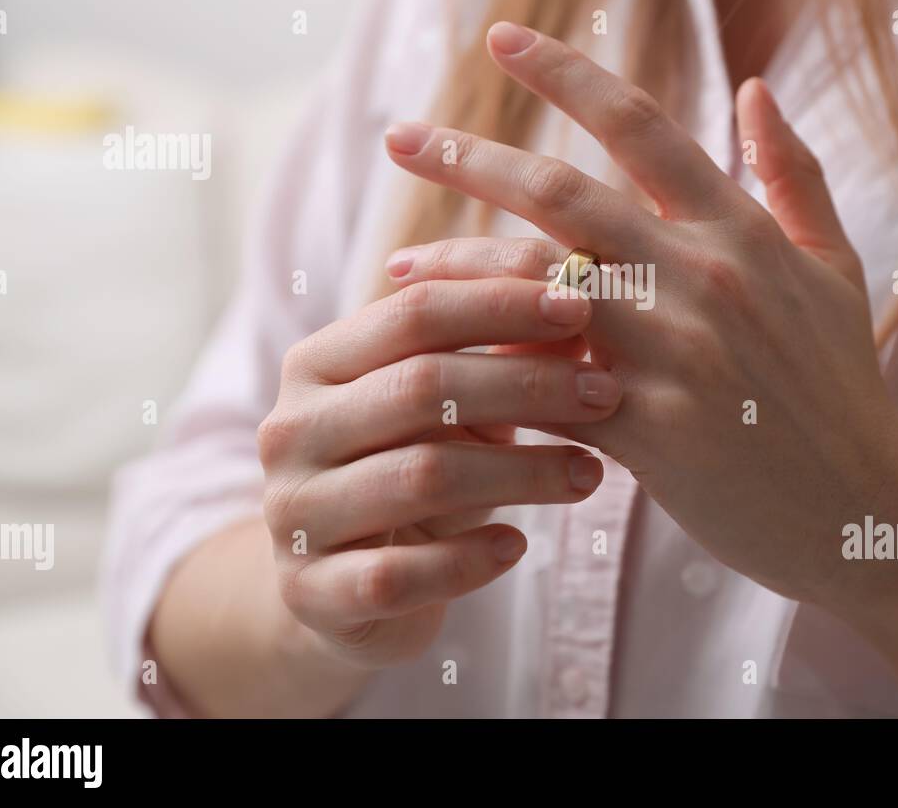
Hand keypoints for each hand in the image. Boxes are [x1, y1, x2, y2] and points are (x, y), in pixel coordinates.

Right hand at [258, 275, 622, 666]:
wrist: (344, 589)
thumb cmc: (409, 471)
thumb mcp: (451, 411)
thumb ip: (499, 361)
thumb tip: (578, 316)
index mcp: (318, 364)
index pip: (415, 313)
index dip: (502, 305)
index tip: (582, 308)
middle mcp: (291, 430)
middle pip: (420, 386)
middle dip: (526, 384)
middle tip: (606, 393)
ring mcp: (294, 514)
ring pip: (421, 476)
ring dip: (522, 473)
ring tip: (591, 475)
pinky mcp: (312, 593)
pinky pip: (399, 575)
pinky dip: (468, 559)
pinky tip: (519, 546)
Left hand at [384, 22, 897, 609]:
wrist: (864, 507)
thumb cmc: (843, 387)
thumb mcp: (834, 269)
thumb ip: (795, 174)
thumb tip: (754, 87)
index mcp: (740, 230)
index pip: (639, 124)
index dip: (563, 72)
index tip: (500, 37)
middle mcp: (703, 277)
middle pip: (561, 193)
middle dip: (469, 157)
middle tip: (398, 137)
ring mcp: (675, 353)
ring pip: (535, 288)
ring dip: (455, 271)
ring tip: (394, 268)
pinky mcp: (649, 430)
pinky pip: (543, 387)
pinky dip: (490, 373)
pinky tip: (443, 369)